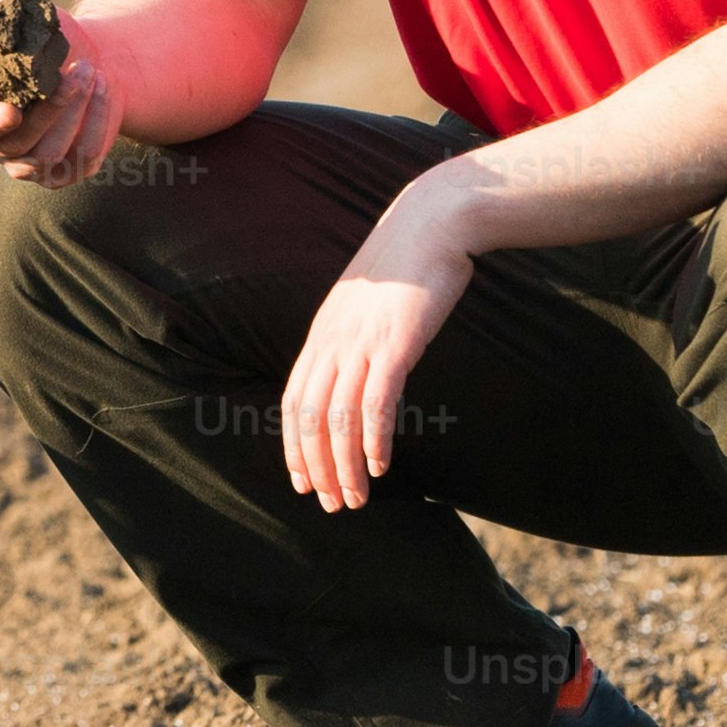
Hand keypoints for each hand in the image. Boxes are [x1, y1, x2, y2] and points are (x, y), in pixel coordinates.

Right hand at [0, 40, 126, 188]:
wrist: (87, 62)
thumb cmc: (50, 44)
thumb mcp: (32, 29)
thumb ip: (17, 28)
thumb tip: (12, 15)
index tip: (12, 110)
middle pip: (17, 145)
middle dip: (50, 110)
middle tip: (74, 74)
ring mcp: (32, 166)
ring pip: (50, 155)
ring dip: (75, 112)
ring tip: (91, 72)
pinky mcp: (68, 172)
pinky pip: (84, 158)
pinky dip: (98, 120)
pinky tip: (104, 87)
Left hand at [277, 179, 477, 512]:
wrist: (432, 223)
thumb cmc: (407, 266)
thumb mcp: (367, 305)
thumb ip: (354, 338)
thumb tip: (356, 370)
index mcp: (322, 334)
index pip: (294, 401)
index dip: (295, 446)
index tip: (304, 482)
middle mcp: (333, 342)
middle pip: (310, 418)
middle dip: (317, 467)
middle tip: (330, 503)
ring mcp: (362, 343)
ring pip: (341, 418)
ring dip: (344, 465)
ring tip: (355, 498)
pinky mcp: (395, 343)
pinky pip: (377, 401)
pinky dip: (374, 438)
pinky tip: (380, 465)